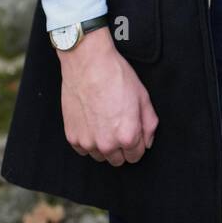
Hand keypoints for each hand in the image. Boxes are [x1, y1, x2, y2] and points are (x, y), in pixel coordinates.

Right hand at [57, 27, 158, 166]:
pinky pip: (82, 149)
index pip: (136, 156)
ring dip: (103, 145)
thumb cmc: (114, 76)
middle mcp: (106, 144)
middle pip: (117, 160)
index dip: (137, 144)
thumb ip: (149, 123)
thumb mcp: (142, 96)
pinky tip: (91, 122)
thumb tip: (147, 140)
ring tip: (103, 122)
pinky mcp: (72, 136)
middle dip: (120, 147)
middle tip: (118, 125)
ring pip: (99, 156)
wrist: (88, 63)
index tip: (132, 133)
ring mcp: (87, 142)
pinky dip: (87, 140)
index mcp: (127, 136)